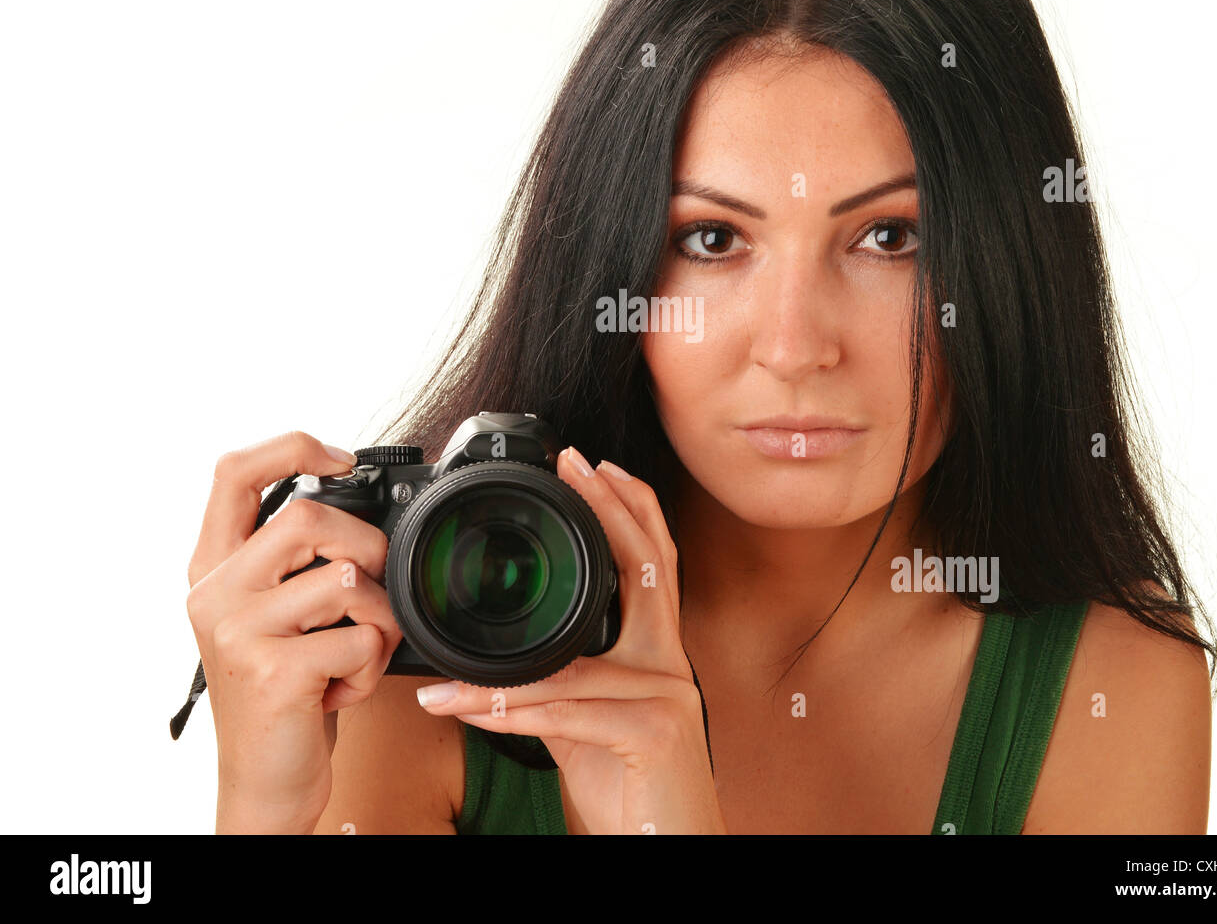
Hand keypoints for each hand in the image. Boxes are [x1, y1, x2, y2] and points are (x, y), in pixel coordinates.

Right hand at [186, 431, 403, 832]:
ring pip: (348, 579)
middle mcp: (214, 592)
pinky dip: (373, 668)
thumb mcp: (273, 616)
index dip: (290, 446)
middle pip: (310, 518)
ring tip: (353, 653)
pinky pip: (362, 640)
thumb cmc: (287, 689)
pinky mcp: (272, 673)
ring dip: (379, 621)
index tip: (340, 458)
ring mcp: (238, 631)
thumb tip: (355, 500)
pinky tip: (341, 691)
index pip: (233, 472)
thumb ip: (292, 562)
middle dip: (368, 549)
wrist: (264, 780)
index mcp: (213, 566)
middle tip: (370, 594)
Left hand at [416, 447, 725, 834]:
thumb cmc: (631, 789)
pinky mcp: (657, 733)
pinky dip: (508, 710)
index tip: (595, 465)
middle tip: (576, 463)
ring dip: (500, 665)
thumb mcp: (586, 726)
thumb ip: (560, 683)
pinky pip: (568, 711)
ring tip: (445, 662)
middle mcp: (671, 664)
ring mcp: (669, 695)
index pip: (652, 562)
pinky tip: (466, 709)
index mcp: (656, 654)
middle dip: (612, 506)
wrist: (669, 852)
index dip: (629, 507)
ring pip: (576, 659)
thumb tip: (506, 665)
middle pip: (650, 565)